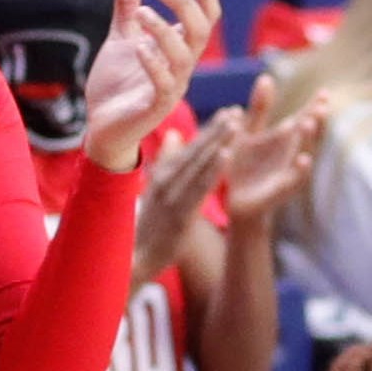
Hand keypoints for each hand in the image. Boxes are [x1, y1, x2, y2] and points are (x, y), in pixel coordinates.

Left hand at [82, 0, 217, 171]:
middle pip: (202, 31)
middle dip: (185, 4)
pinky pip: (165, 85)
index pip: (206, 16)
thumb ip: (127, 1)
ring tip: (141, 13)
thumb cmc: (117, 83)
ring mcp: (171, 87)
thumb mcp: (121, 35)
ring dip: (165, 30)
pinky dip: (154, 63)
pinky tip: (138, 47)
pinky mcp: (155, 107)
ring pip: (184, 56)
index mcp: (177, 48)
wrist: (100, 126)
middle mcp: (181, 66)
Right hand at [133, 108, 239, 283]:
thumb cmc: (147, 228)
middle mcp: (165, 181)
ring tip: (237, 123)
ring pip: (198, 164)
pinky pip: (199, 187)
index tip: (229, 112)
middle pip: (196, 151)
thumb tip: (176, 136)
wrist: (134, 260)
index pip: (190, 148)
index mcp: (162, 175)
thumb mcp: (155, 191)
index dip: (210, 130)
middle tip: (237, 111)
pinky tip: (226, 154)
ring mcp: (172, 196)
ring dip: (218, 142)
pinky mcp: (180, 213)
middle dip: (217, 130)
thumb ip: (166, 161)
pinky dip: (213, 169)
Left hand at [224, 74, 326, 224]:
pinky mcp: (279, 190)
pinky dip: (300, 170)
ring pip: (303, 153)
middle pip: (307, 134)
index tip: (324, 92)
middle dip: (314, 120)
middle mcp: (291, 153)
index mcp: (284, 138)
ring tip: (308, 123)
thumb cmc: (244, 164)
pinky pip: (292, 180)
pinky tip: (305, 159)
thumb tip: (266, 77)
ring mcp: (288, 171)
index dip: (314, 106)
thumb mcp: (248, 132)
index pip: (304, 118)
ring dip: (306, 140)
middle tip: (320, 105)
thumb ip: (259, 108)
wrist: (236, 200)